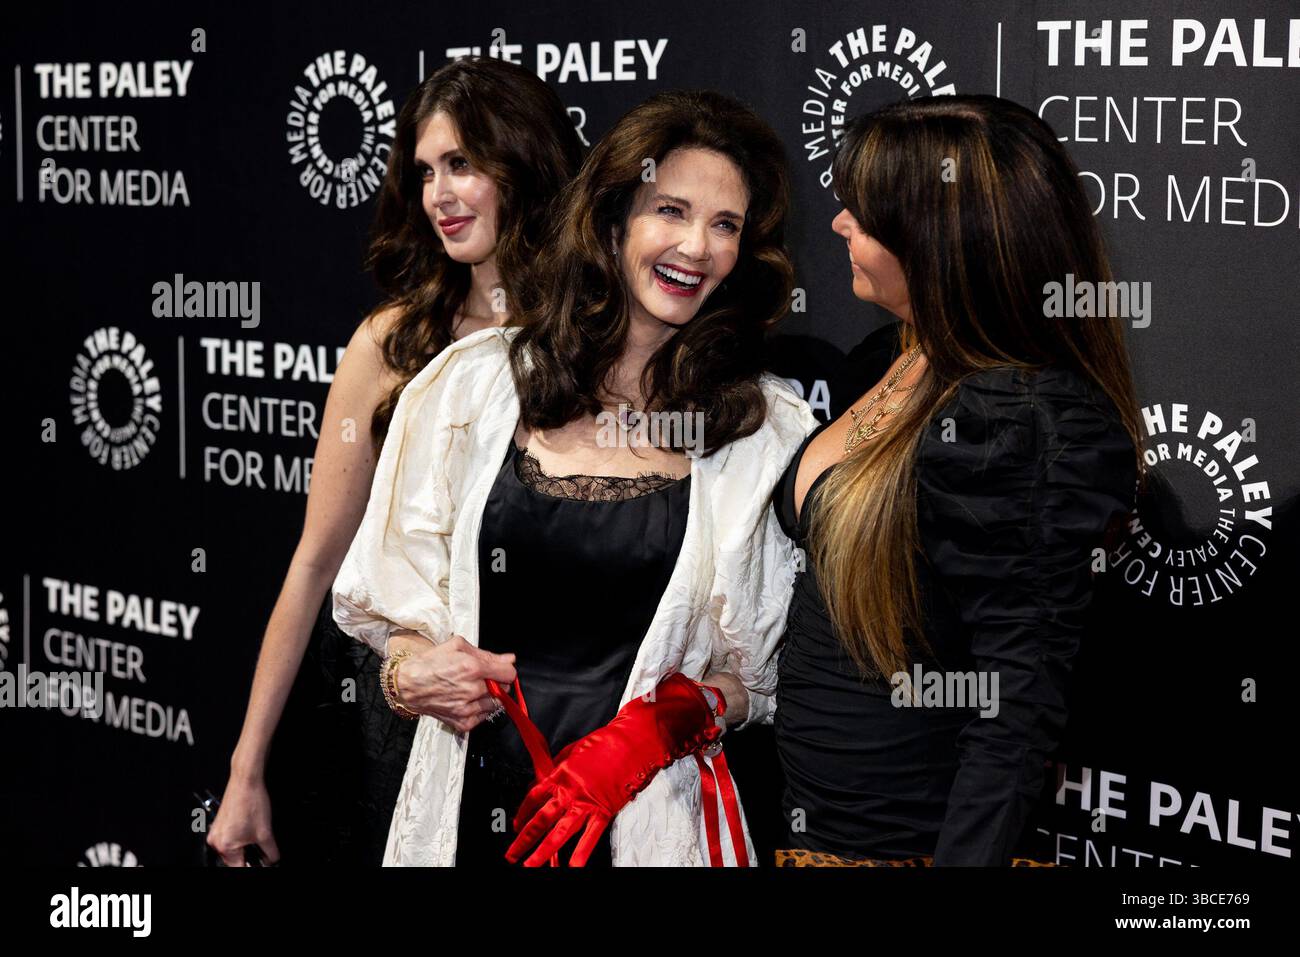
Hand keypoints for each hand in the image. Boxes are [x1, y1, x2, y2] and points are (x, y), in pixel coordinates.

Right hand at [207, 773, 279, 866]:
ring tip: (255, 836)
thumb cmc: (251, 801)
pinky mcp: (218, 825)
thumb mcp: (265, 833)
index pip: (238, 868)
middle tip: (261, 850)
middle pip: (233, 860)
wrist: (246, 781)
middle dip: (248, 857)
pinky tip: (249, 830)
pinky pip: (228, 839)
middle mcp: (216, 840)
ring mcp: (215, 832)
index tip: (260, 863)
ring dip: (244, 848)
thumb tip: (271, 860)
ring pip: (231, 850)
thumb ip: (270, 852)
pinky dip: (239, 839)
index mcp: (225, 846)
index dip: (252, 865)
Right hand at [393, 634, 515, 733]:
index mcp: (472, 668)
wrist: (408, 685)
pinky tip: (468, 700)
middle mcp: (471, 690)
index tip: (499, 670)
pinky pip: (484, 717)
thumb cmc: (430, 664)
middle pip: (504, 690)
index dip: (505, 670)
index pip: (509, 674)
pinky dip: (480, 709)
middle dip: (497, 683)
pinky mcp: (462, 722)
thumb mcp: (458, 646)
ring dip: (490, 697)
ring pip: (496, 704)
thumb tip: (509, 659)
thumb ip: (487, 654)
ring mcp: (467, 709)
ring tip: (473, 689)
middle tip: (482, 679)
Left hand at [505, 673, 721, 866]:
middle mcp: (569, 791)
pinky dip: (581, 854)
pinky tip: (572, 867)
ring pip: (560, 833)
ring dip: (543, 852)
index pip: (533, 797)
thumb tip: (548, 780)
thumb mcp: (574, 749)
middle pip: (541, 820)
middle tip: (511, 855)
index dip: (522, 813)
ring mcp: (586, 803)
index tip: (516, 825)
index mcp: (560, 774)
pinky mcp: (604, 811)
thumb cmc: (606, 741)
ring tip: (530, 866)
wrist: (633, 741)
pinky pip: (590, 837)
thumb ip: (559, 768)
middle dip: (524, 840)